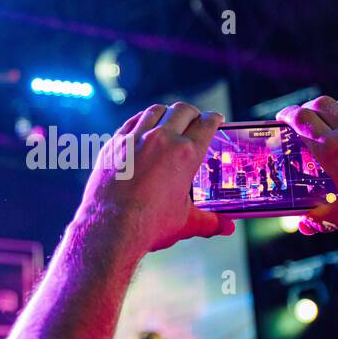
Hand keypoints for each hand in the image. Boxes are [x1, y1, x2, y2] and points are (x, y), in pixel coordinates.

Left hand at [77, 103, 234, 253]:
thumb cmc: (148, 225)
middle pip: (183, 111)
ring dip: (167, 112)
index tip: (215, 119)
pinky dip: (142, 119)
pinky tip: (144, 125)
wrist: (109, 228)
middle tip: (195, 120)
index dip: (214, 119)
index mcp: (186, 154)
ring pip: (156, 110)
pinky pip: (132, 121)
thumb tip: (227, 228)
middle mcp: (162, 139)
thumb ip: (209, 222)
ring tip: (170, 119)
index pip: (206, 124)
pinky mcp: (116, 143)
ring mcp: (136, 138)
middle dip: (193, 113)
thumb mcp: (185, 222)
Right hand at [277, 96, 337, 244]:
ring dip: (332, 108)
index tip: (282, 118)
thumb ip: (321, 218)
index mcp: (332, 150)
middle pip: (321, 104)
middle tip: (301, 118)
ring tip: (328, 120)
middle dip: (307, 108)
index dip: (288, 115)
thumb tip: (305, 224)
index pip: (302, 120)